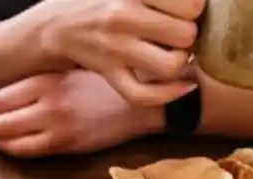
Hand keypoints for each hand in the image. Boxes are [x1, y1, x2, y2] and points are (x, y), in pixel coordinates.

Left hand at [0, 71, 165, 157]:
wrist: (143, 102)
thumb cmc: (109, 85)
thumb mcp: (73, 73)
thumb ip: (45, 83)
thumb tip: (16, 96)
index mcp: (50, 81)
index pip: (6, 96)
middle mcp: (49, 103)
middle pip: (3, 118)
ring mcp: (57, 126)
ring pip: (13, 137)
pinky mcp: (68, 144)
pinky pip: (31, 150)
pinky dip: (13, 149)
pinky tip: (6, 147)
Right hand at [38, 0, 201, 105]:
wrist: (55, 25)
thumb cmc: (98, 0)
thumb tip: (196, 3)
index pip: (191, 3)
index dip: (194, 8)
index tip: (182, 10)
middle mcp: (121, 17)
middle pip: (186, 34)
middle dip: (189, 34)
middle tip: (178, 31)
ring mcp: (114, 49)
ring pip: (170, 65)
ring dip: (180, 61)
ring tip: (174, 52)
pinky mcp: (107, 73)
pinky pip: (144, 94)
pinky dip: (169, 94)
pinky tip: (184, 85)